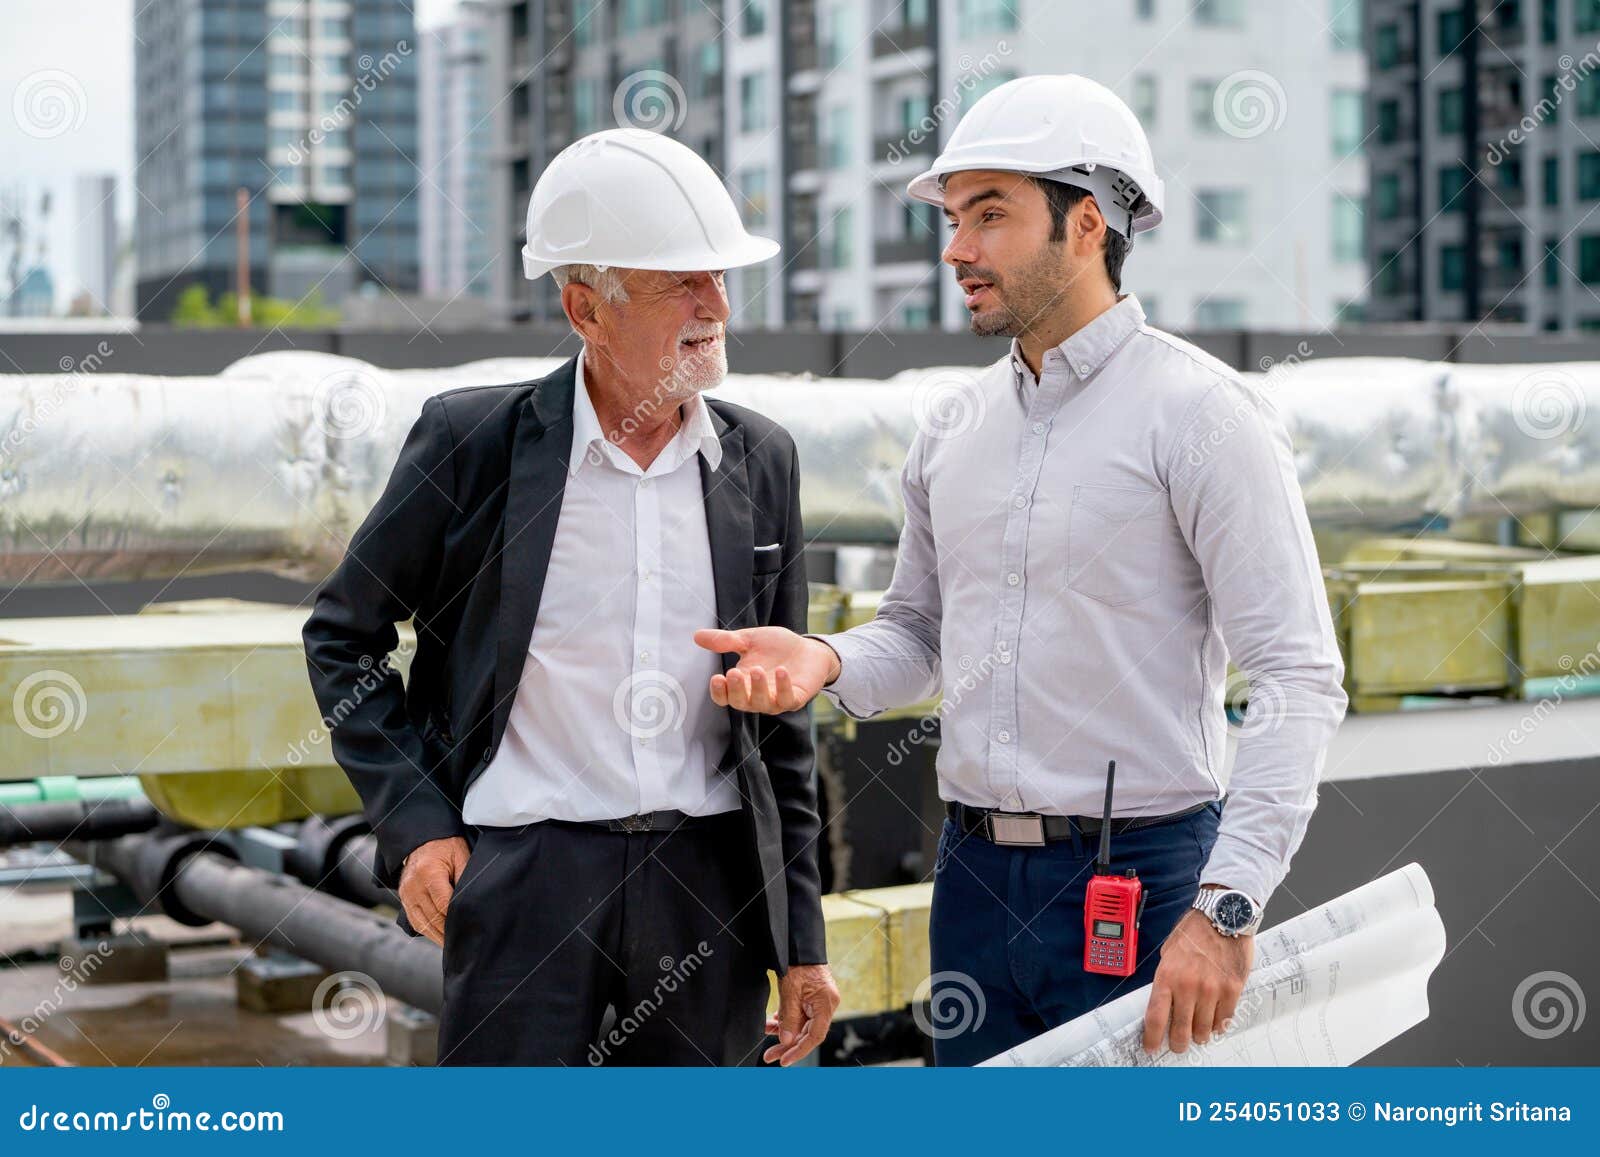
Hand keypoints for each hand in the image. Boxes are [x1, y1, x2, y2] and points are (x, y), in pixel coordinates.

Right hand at [397, 835, 470, 946]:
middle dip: (449, 932)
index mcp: (429, 873)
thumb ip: (465, 878)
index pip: (443, 904)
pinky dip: (428, 931)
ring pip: (423, 923)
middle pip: (433, 917)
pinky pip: (415, 921)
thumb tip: (473, 902)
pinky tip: (440, 938)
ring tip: (454, 946)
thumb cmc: (446, 846)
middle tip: (465, 943)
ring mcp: (406, 893)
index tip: (469, 929)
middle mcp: (414, 885)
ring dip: (438, 936)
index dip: (456, 919)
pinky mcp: (404, 898)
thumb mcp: (461, 856)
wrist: (422, 840)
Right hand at [692, 626, 838, 714]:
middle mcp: (757, 696)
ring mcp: (776, 699)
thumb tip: (697, 636)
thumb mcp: (749, 639)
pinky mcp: (796, 698)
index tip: (716, 678)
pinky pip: (788, 700)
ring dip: (758, 688)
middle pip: (740, 703)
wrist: (808, 648)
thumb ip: (726, 641)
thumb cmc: (777, 647)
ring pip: (763, 704)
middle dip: (736, 690)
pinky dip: (783, 687)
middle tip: (733, 673)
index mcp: (742, 684)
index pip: (725, 696)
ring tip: (756, 670)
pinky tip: (781, 671)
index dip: (719, 692)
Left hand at [762, 963, 839, 1065]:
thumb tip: (786, 1042)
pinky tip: (773, 1023)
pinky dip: (786, 1021)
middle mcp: (826, 1006)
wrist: (800, 945)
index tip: (784, 1060)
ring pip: (801, 1027)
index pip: (815, 1036)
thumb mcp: (790, 990)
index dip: (799, 1051)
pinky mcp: (811, 1000)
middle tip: (770, 1056)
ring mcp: (819, 1003)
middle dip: (787, 1046)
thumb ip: (789, 1017)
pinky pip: (799, 1017)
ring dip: (783, 1033)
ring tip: (767, 1037)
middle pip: (807, 1034)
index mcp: (826, 1004)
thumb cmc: (798, 963)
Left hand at [1141, 903, 1252, 1056]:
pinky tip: (1215, 1024)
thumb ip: (1166, 979)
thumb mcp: (1169, 953)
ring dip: (1200, 1035)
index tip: (1151, 1047)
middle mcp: (1188, 986)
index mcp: (1167, 976)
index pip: (1156, 1017)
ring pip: (1204, 1028)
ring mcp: (1212, 989)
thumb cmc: (1193, 932)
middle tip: (1178, 1046)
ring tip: (1198, 1034)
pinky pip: (1224, 1018)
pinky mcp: (1232, 989)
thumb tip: (1164, 1004)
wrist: (1222, 916)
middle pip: (1181, 1029)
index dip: (1152, 1038)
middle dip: (1178, 1043)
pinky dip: (1219, 1025)